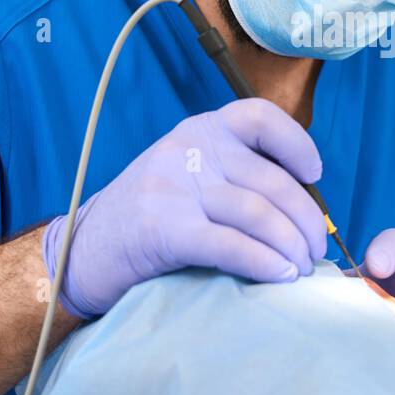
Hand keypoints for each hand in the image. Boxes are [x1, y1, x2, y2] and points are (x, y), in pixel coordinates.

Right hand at [44, 98, 327, 319]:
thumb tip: (303, 201)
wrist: (80, 249)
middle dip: (305, 221)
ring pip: (257, 215)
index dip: (297, 144)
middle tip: (314, 251)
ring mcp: (174, 187)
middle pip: (271, 181)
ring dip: (290, 247)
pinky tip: (279, 276)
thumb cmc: (147, 217)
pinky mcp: (164, 229)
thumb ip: (233, 173)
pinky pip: (231, 244)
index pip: (260, 117)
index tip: (315, 176)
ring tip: (300, 268)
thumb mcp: (188, 174)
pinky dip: (264, 262)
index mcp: (200, 130)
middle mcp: (189, 150)